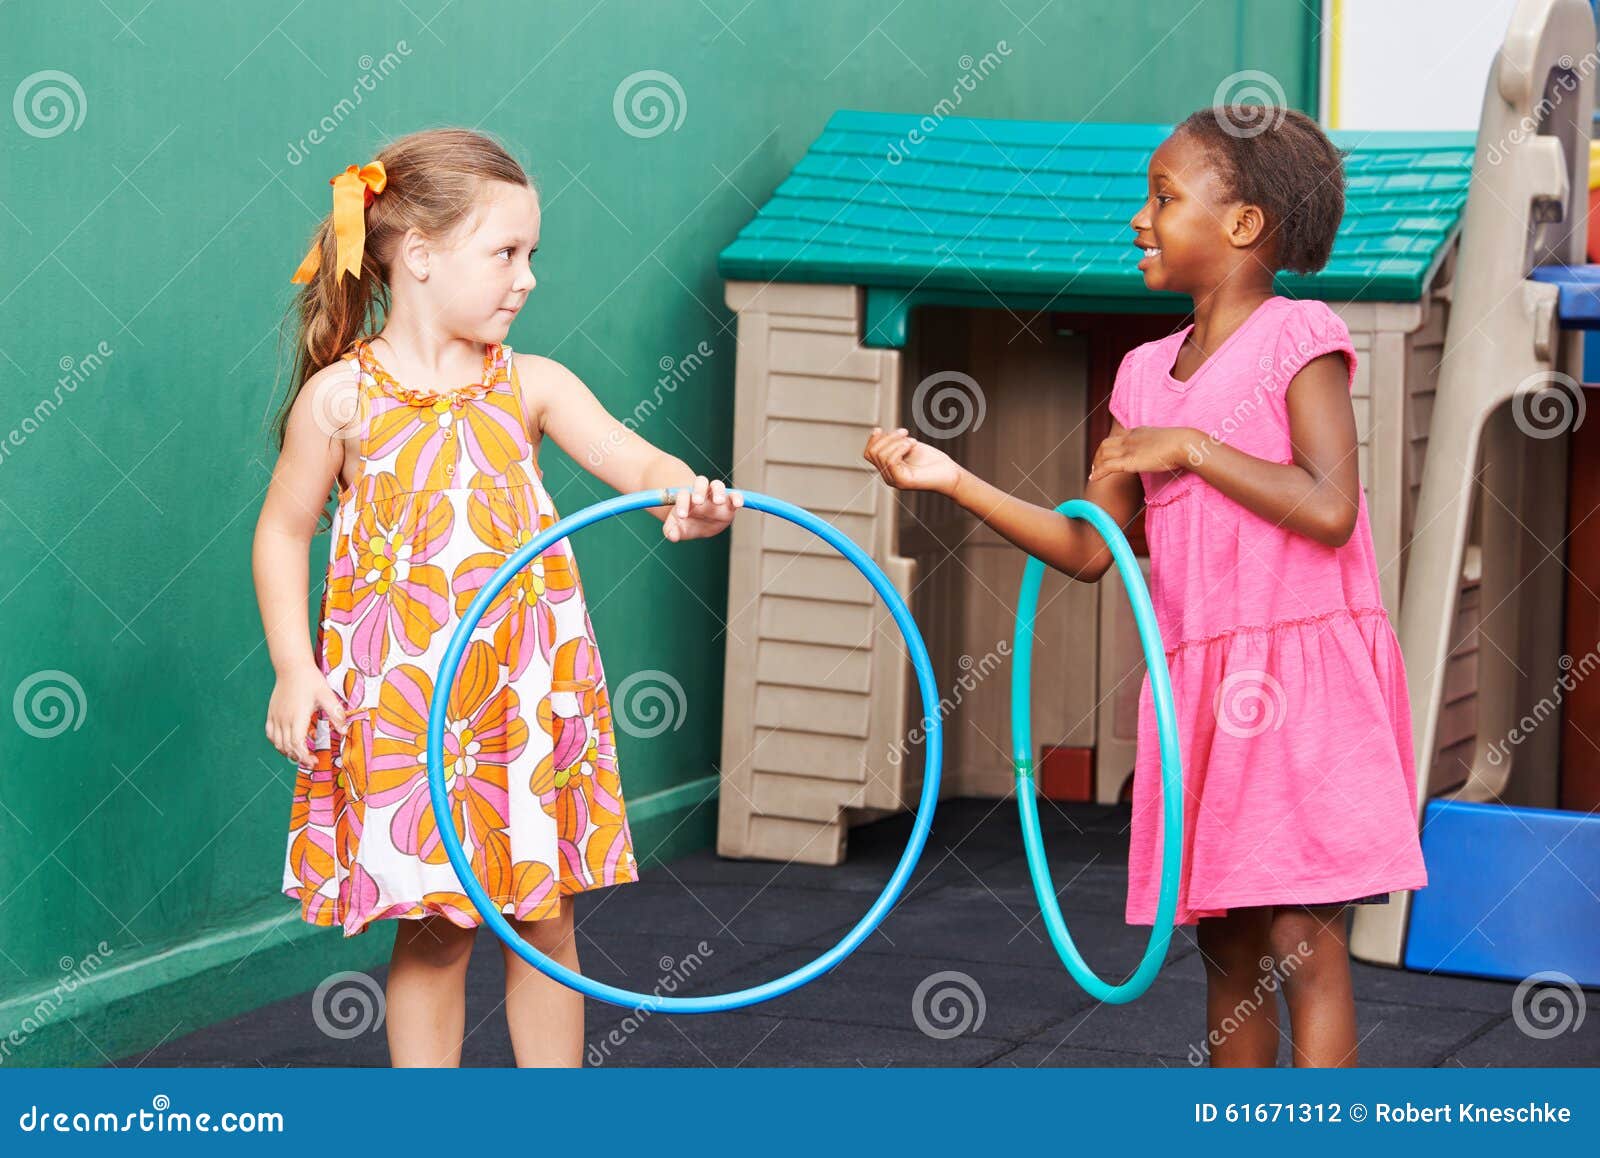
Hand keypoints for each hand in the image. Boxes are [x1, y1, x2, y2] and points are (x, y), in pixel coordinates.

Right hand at [266, 663, 348, 763]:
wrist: (291, 667)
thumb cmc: (311, 680)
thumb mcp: (327, 695)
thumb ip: (336, 714)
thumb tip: (344, 731)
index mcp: (297, 717)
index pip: (297, 744)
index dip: (304, 756)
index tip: (314, 762)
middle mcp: (283, 719)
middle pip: (287, 747)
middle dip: (299, 758)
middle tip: (312, 761)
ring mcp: (275, 717)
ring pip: (277, 743)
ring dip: (288, 752)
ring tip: (301, 754)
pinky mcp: (271, 713)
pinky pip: (270, 734)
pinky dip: (277, 743)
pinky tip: (287, 744)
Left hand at [663, 475, 742, 540]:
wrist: (699, 524)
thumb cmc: (686, 524)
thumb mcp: (676, 528)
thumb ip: (671, 530)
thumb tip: (672, 536)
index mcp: (687, 496)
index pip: (684, 494)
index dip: (682, 503)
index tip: (682, 516)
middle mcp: (702, 492)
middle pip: (701, 482)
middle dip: (699, 491)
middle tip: (697, 502)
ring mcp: (716, 495)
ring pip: (717, 485)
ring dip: (718, 491)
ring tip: (718, 501)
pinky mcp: (729, 503)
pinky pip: (734, 496)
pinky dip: (737, 497)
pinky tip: (738, 503)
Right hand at [863, 426, 961, 494]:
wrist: (950, 474)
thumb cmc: (932, 460)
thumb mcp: (909, 446)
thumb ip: (894, 442)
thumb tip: (876, 432)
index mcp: (888, 468)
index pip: (869, 454)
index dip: (872, 440)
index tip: (880, 428)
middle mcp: (888, 476)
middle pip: (874, 452)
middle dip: (888, 438)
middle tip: (905, 432)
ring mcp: (894, 480)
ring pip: (881, 455)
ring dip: (896, 442)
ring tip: (911, 440)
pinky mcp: (903, 482)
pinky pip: (891, 461)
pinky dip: (900, 448)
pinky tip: (912, 444)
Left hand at [1089, 426, 1203, 480]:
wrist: (1183, 444)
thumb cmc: (1182, 444)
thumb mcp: (1166, 442)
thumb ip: (1159, 446)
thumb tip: (1164, 454)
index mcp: (1138, 432)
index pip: (1117, 437)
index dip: (1109, 447)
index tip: (1106, 455)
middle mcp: (1130, 438)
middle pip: (1105, 444)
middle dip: (1098, 456)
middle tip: (1096, 466)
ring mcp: (1128, 449)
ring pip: (1103, 454)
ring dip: (1096, 464)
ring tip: (1093, 473)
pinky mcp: (1129, 460)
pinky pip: (1107, 466)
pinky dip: (1098, 472)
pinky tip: (1093, 478)